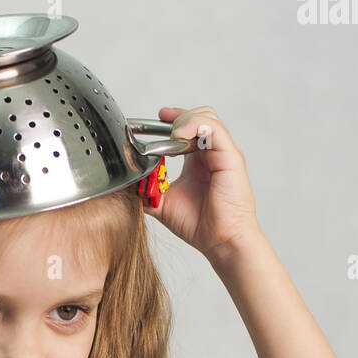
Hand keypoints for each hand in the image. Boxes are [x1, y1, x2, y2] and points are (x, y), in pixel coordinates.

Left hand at [141, 106, 260, 257]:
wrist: (220, 242)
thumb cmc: (200, 226)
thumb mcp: (163, 203)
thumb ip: (147, 188)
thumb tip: (127, 182)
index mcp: (200, 161)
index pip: (190, 127)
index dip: (174, 119)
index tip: (159, 118)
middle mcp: (214, 154)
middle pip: (200, 116)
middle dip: (178, 115)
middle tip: (161, 119)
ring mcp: (224, 153)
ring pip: (207, 117)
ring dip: (185, 120)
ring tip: (172, 136)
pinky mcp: (230, 157)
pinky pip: (214, 129)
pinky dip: (194, 125)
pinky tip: (179, 137)